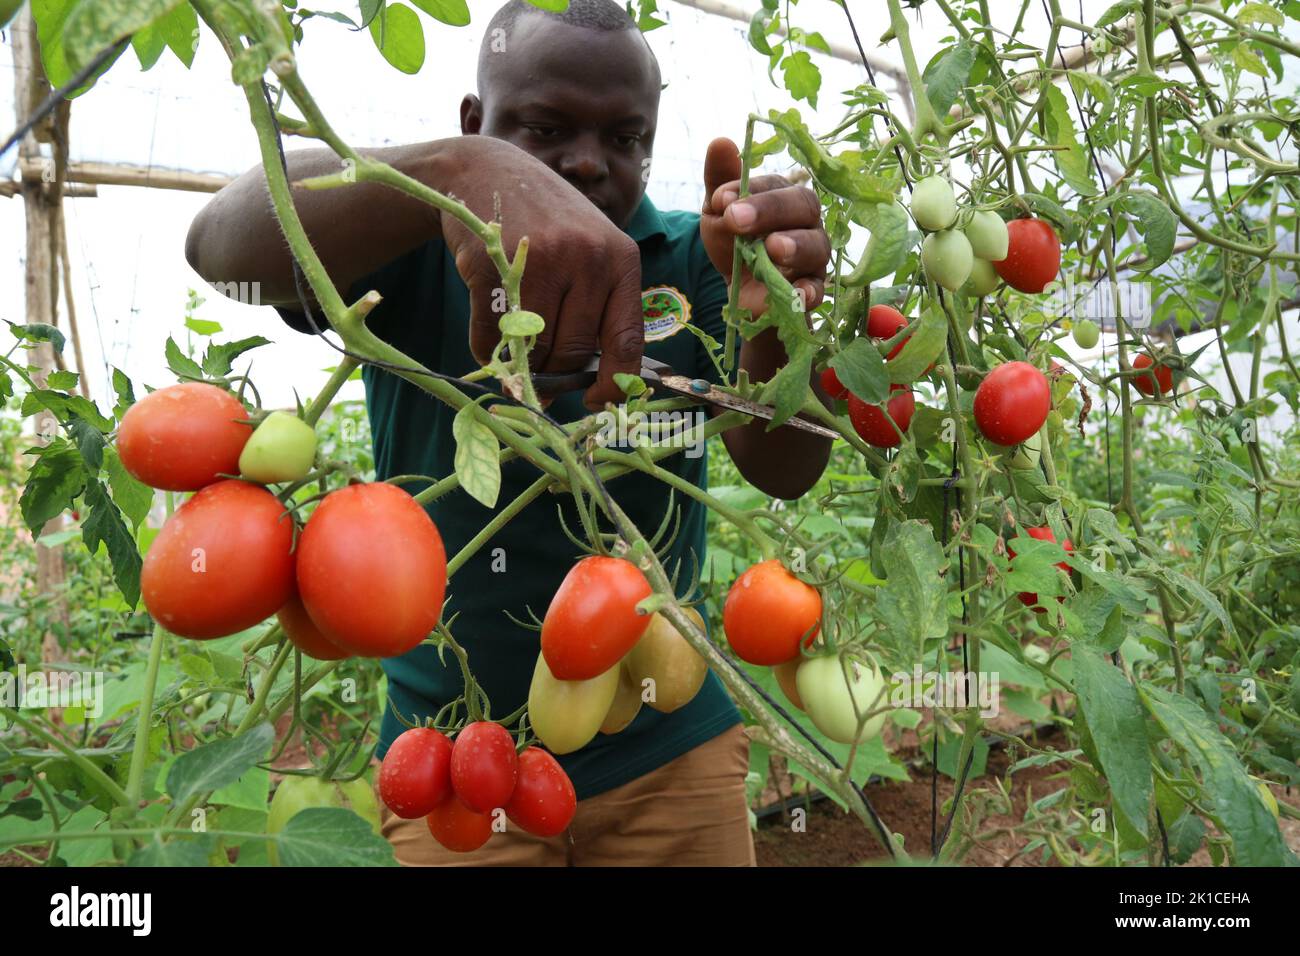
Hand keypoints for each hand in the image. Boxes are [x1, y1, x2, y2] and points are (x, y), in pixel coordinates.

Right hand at [438, 137, 643, 408]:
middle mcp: (588, 258)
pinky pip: (493, 334)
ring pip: (536, 348)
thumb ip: (596, 308)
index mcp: (621, 260)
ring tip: (517, 347)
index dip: (613, 383)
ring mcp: (541, 259)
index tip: (595, 401)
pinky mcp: (496, 265)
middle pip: (573, 351)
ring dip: (523, 362)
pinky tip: (490, 332)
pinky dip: (489, 347)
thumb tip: (591, 385)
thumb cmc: (547, 224)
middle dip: (555, 373)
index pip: (626, 340)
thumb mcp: (589, 252)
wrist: (488, 172)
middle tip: (540, 373)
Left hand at [700, 137, 829, 315]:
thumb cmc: (733, 241)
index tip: (721, 200)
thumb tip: (720, 141)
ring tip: (773, 248)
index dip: (751, 191)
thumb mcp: (718, 212)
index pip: (776, 185)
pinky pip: (819, 289)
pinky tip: (798, 293)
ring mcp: (813, 255)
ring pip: (817, 246)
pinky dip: (810, 291)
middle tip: (737, 220)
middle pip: (804, 206)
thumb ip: (720, 181)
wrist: (738, 289)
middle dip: (771, 210)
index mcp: (782, 197)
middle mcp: (805, 221)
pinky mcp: (812, 289)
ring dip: (795, 245)